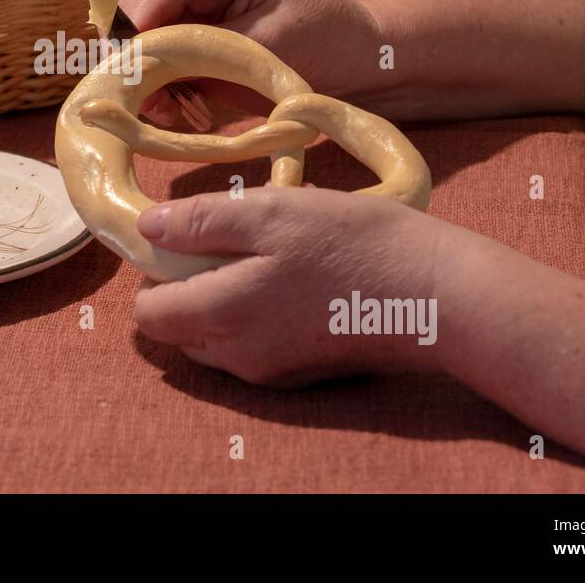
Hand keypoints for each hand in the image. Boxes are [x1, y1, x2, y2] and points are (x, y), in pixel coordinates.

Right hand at [118, 0, 381, 122]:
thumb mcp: (265, 41)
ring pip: (139, 43)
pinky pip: (155, 67)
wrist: (354, 66)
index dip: (137, 17)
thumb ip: (205, 46)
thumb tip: (141, 59)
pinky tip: (176, 111)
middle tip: (138, 95)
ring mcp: (190, 11)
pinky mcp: (189, 44)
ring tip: (164, 110)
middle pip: (139, 10)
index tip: (125, 56)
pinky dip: (159, 92)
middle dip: (134, 54)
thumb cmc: (324, 40)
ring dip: (143, 79)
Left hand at [133, 188, 483, 385]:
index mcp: (222, 316)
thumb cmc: (355, 245)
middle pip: (179, 326)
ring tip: (271, 254)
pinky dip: (256, 313)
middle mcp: (238, 357)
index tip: (188, 236)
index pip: (147, 313)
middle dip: (188, 284)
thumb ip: (200, 222)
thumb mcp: (271, 212)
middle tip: (234, 240)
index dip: (155, 270)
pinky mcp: (300, 373)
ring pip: (215, 336)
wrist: (438, 296)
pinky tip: (297, 278)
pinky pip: (252, 344)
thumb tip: (146, 227)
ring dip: (223, 297)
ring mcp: (270, 371)